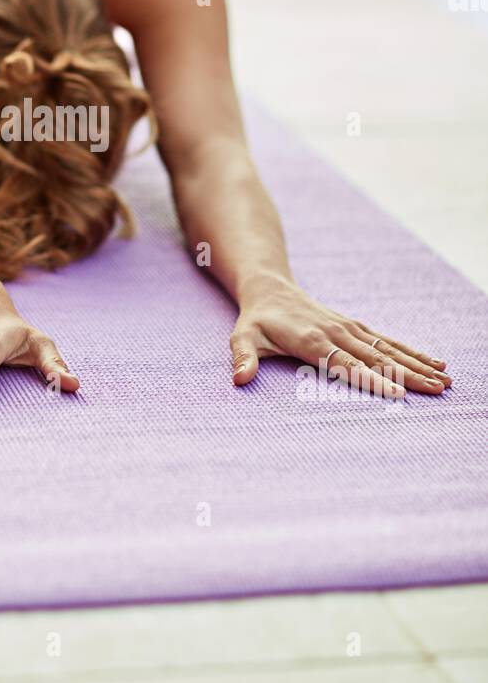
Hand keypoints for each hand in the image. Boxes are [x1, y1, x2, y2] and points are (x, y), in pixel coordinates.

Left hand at [230, 273, 450, 398]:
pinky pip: (387, 341)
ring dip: (417, 364)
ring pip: (388, 349)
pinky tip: (433, 363)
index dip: (371, 379)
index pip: (345, 364)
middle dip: (408, 375)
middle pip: (376, 358)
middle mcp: (336, 333)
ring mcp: (349, 328)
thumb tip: (238, 380)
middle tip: (436, 390)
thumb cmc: (257, 320)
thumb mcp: (242, 337)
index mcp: (311, 340)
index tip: (396, 393)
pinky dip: (411, 352)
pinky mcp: (356, 327)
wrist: (270, 288)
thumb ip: (243, 358)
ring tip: (444, 380)